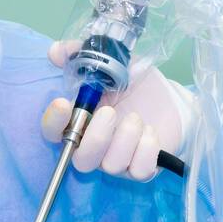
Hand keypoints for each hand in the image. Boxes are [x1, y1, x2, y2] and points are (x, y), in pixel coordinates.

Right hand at [40, 40, 194, 180]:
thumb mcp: (112, 63)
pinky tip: (150, 132)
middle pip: (81, 160)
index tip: (63, 102)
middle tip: (110, 111)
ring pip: (111, 165)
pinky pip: (138, 170)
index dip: (53, 122)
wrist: (169, 99)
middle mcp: (93, 147)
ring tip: (137, 118)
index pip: (53, 132)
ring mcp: (117, 161)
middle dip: (96, 137)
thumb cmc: (134, 84)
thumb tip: (56, 51)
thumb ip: (83, 55)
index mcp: (79, 123)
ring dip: (125, 139)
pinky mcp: (141, 168)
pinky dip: (146, 149)